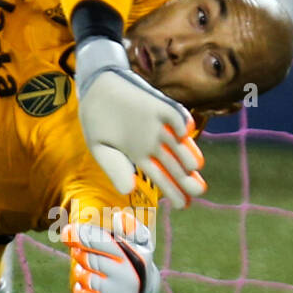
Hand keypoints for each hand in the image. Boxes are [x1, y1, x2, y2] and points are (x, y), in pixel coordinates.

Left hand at [64, 215, 159, 292]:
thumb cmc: (135, 261)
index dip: (80, 235)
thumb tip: (119, 216)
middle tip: (78, 252)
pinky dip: (80, 291)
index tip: (66, 233)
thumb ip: (131, 227)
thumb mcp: (141, 242)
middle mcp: (127, 276)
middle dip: (80, 254)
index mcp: (133, 256)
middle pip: (90, 260)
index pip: (101, 242)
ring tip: (85, 269)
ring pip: (86, 279)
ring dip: (80, 272)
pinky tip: (84, 285)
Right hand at [74, 36, 206, 208]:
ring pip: (178, 142)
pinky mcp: (157, 105)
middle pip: (175, 164)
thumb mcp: (100, 149)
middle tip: (198, 190)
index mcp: (141, 157)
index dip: (173, 191)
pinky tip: (186, 131)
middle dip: (187, 178)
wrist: (94, 88)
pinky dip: (181, 121)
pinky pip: (174, 113)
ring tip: (194, 166)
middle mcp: (154, 143)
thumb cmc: (97, 120)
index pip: (161, 178)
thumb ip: (114, 169)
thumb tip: (128, 191)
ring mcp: (157, 124)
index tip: (184, 205)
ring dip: (188, 153)